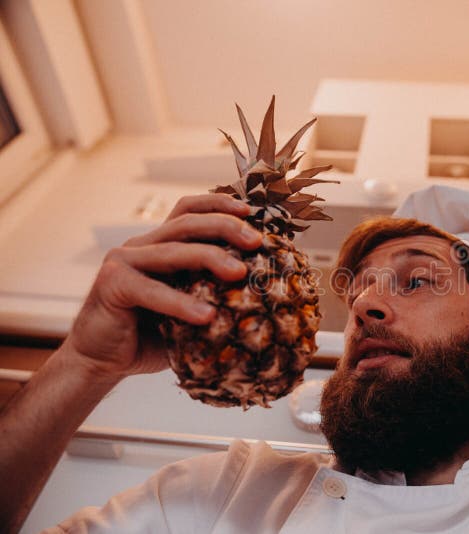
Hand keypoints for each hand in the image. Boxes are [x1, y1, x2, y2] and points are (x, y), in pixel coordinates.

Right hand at [63, 194, 260, 379]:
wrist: (102, 361)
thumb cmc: (151, 336)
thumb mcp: (189, 310)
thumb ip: (213, 295)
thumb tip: (263, 294)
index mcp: (160, 245)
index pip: (188, 210)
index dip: (218, 204)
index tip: (250, 210)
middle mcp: (141, 246)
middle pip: (187, 223)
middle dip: (225, 227)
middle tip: (256, 242)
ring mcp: (124, 261)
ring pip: (173, 250)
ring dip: (210, 258)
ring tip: (240, 273)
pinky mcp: (112, 284)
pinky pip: (151, 289)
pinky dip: (180, 302)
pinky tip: (206, 316)